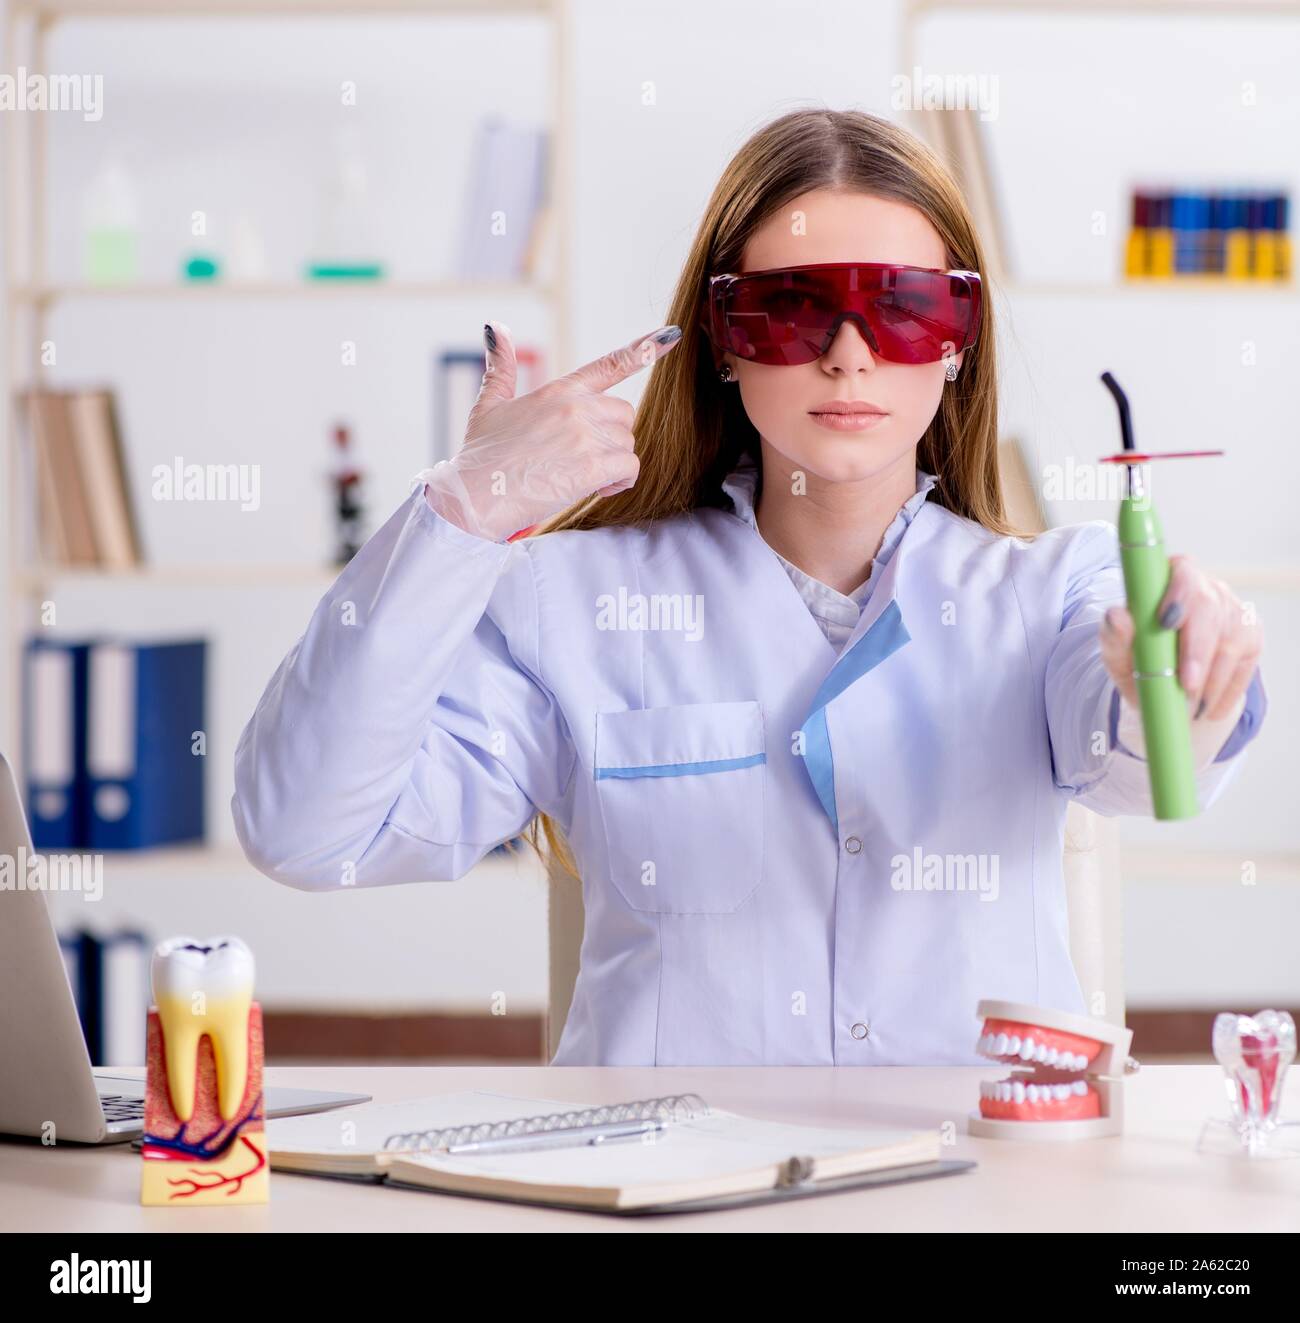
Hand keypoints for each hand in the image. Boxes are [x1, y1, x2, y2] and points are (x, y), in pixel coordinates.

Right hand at [423, 321, 681, 540]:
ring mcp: (584, 436)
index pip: (609, 364)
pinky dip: (620, 482)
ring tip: (584, 478)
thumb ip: (500, 367)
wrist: (475, 496)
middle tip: (584, 459)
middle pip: (624, 415)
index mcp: (558, 391)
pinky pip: (629, 468)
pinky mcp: (591, 466)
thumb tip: (493, 328)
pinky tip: (597, 489)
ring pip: (627, 444)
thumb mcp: (488, 405)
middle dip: (612, 438)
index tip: (669, 336)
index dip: (644, 348)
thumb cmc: (480, 456)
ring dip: (614, 464)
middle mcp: (576, 408)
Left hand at [1099, 555, 1261, 719]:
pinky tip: (1210, 709)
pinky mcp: (1251, 635)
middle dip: (1197, 650)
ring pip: (1231, 639)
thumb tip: (1117, 616)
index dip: (1178, 595)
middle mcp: (1207, 588)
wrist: (1160, 677)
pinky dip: (1227, 690)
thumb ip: (1114, 634)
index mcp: (1170, 578)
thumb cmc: (1136, 655)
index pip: (1182, 573)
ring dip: (1211, 678)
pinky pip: (1245, 662)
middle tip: (1186, 684)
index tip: (1166, 623)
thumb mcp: (1118, 650)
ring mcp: (1233, 610)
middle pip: (1209, 609)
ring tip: (1190, 707)